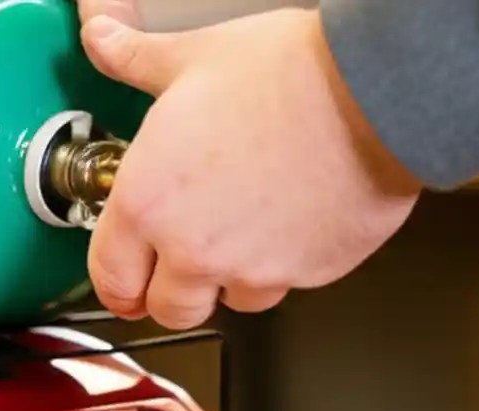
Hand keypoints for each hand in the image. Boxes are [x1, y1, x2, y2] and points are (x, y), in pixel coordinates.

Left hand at [78, 8, 421, 327]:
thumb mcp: (191, 57)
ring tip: (236, 234)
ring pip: (226, 302)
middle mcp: (194, 248)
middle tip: (173, 269)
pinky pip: (282, 286)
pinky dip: (278, 266)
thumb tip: (101, 33)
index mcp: (149, 202)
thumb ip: (133, 56)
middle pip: (165, 309)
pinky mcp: (307, 273)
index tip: (121, 278)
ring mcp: (252, 268)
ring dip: (225, 280)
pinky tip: (283, 223)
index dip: (114, 279)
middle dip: (165, 292)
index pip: (110, 273)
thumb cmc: (291, 74)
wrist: (378, 90)